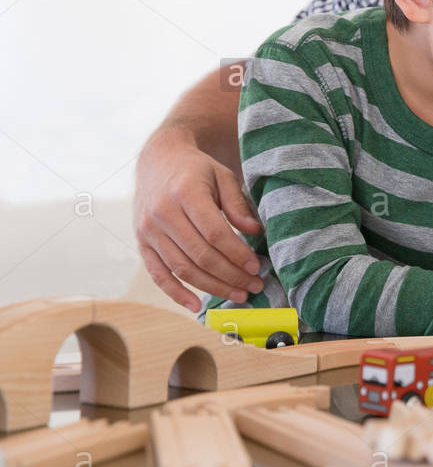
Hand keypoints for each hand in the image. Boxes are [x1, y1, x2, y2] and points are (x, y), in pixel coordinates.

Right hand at [133, 128, 263, 311]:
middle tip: (254, 285)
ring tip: (238, 294)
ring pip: (182, 268)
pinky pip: (158, 274)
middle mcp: (163, 213)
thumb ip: (238, 203)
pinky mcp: (141, 243)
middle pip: (200, 255)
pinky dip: (176, 293)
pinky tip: (196, 306)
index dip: (237, 253)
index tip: (256, 266)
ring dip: (212, 287)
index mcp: (186, 193)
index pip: (214, 233)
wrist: (158, 160)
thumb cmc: (197, 170)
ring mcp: (149, 230)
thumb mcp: (222, 176)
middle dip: (230, 275)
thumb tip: (255, 231)